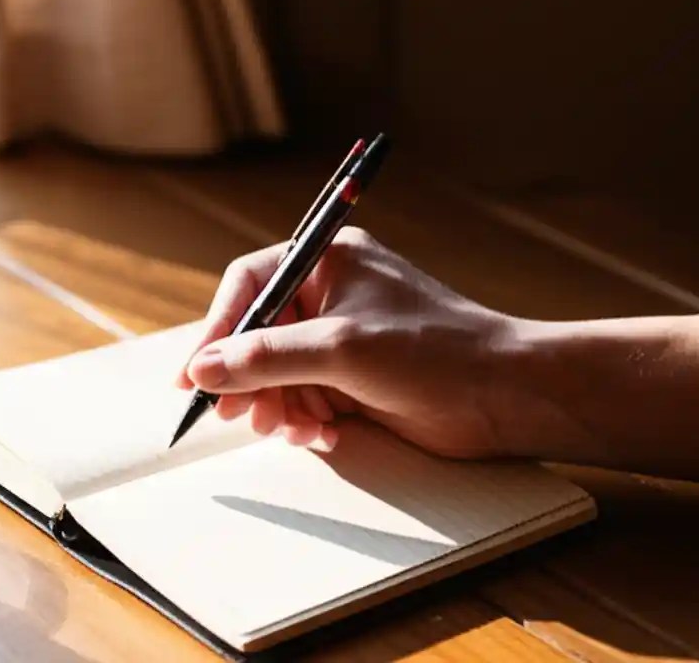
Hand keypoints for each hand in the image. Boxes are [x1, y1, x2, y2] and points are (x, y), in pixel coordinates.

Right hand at [177, 228, 518, 457]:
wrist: (505, 396)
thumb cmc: (433, 351)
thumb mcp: (340, 348)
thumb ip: (266, 357)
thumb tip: (202, 370)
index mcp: (326, 261)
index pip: (248, 285)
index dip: (216, 330)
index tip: (193, 377)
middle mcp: (329, 295)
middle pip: (256, 335)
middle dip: (248, 380)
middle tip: (238, 417)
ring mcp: (340, 339)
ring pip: (276, 374)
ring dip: (277, 406)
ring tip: (292, 430)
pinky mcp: (352, 380)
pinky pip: (303, 399)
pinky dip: (304, 421)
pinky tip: (324, 436)